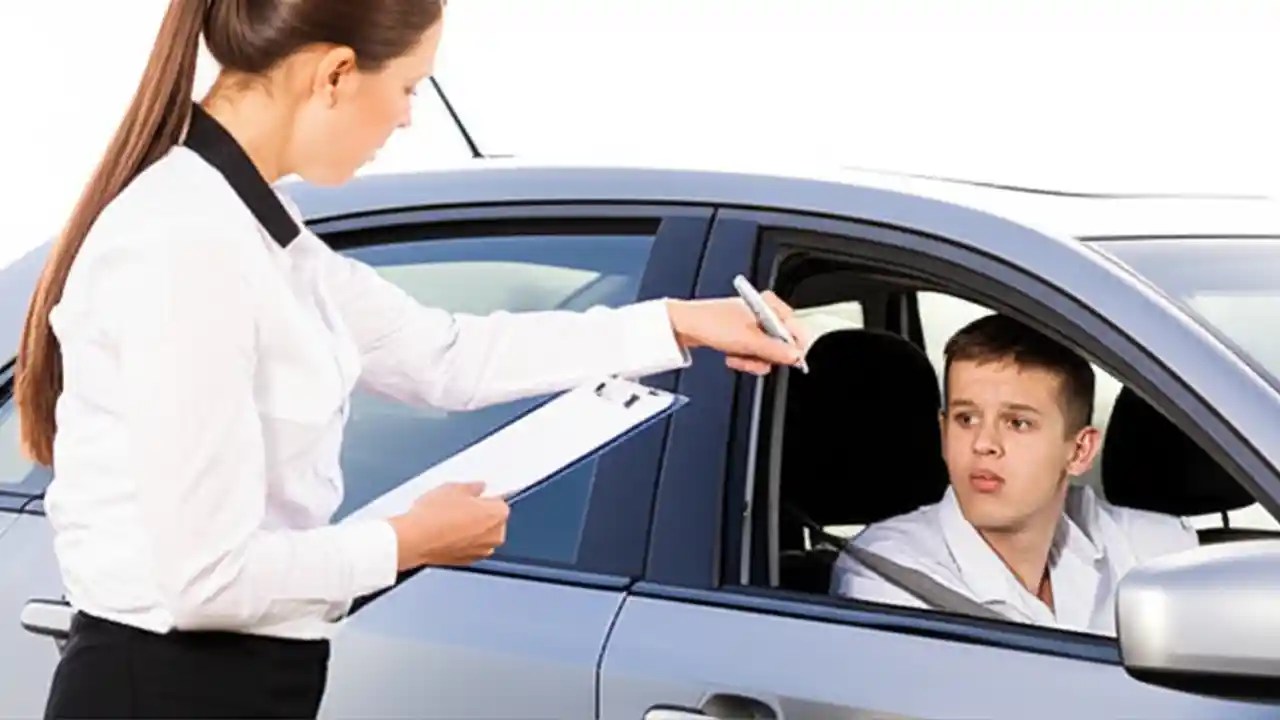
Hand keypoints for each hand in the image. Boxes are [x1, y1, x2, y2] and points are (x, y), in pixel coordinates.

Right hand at [387, 481, 509, 570]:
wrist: (414, 540)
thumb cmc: (434, 516)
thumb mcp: (454, 488)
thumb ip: (473, 487)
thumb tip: (477, 488)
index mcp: (498, 515)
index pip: (500, 502)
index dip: (484, 498)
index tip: (474, 496)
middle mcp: (495, 536)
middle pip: (493, 521)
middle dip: (480, 514)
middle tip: (459, 506)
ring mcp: (481, 552)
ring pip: (481, 536)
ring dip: (471, 529)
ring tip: (448, 519)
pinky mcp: (466, 562)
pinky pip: (468, 547)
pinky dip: (461, 541)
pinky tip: (444, 532)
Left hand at [666, 292, 810, 374]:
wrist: (683, 326)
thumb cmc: (711, 323)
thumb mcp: (748, 341)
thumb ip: (775, 350)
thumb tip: (796, 356)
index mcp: (769, 304)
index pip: (795, 327)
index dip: (794, 347)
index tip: (791, 361)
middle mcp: (763, 312)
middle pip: (781, 343)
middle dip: (766, 356)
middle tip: (754, 357)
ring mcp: (752, 324)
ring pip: (766, 351)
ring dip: (752, 359)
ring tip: (738, 356)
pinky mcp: (742, 334)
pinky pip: (753, 352)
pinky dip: (744, 358)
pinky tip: (732, 356)